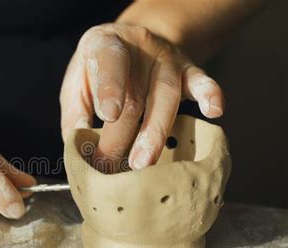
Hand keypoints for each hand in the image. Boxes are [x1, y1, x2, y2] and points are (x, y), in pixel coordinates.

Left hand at [60, 23, 223, 171]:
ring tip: (144, 162)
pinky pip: (201, 81)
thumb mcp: (76, 84)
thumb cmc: (97, 71)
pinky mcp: (188, 69)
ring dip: (155, 132)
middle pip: (136, 95)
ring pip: (166, 96)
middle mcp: (138, 47)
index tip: (108, 115)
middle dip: (123, 134)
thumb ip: (75, 114)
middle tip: (113, 165)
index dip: (111, 88)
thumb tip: (80, 148)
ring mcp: (165, 59)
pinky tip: (214, 111)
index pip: (111, 63)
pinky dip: (210, 94)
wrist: (131, 42)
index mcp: (104, 44)